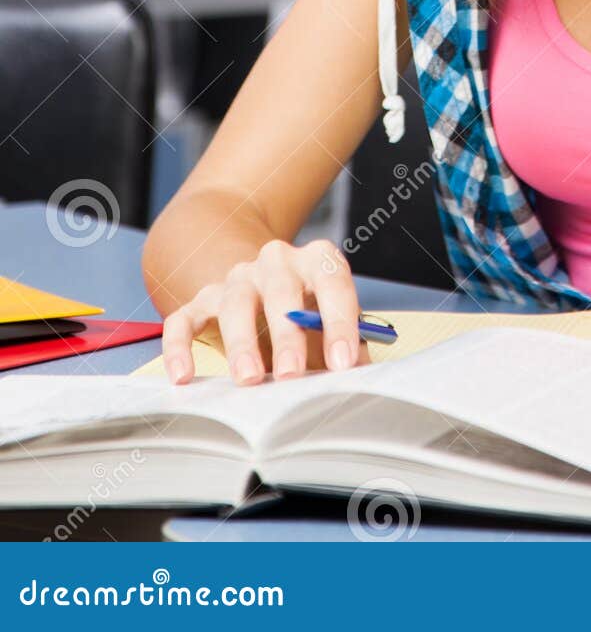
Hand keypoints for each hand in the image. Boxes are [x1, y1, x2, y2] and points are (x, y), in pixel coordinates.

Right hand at [160, 238, 371, 386]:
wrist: (260, 286)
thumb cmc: (306, 314)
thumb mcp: (331, 325)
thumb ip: (346, 348)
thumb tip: (359, 380)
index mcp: (316, 260)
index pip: (333, 282)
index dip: (340, 322)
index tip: (343, 362)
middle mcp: (276, 262)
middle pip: (281, 290)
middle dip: (287, 335)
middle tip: (291, 375)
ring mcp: (236, 279)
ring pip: (235, 302)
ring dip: (242, 342)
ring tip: (249, 378)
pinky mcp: (201, 301)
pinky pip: (183, 320)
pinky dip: (180, 348)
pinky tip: (184, 377)